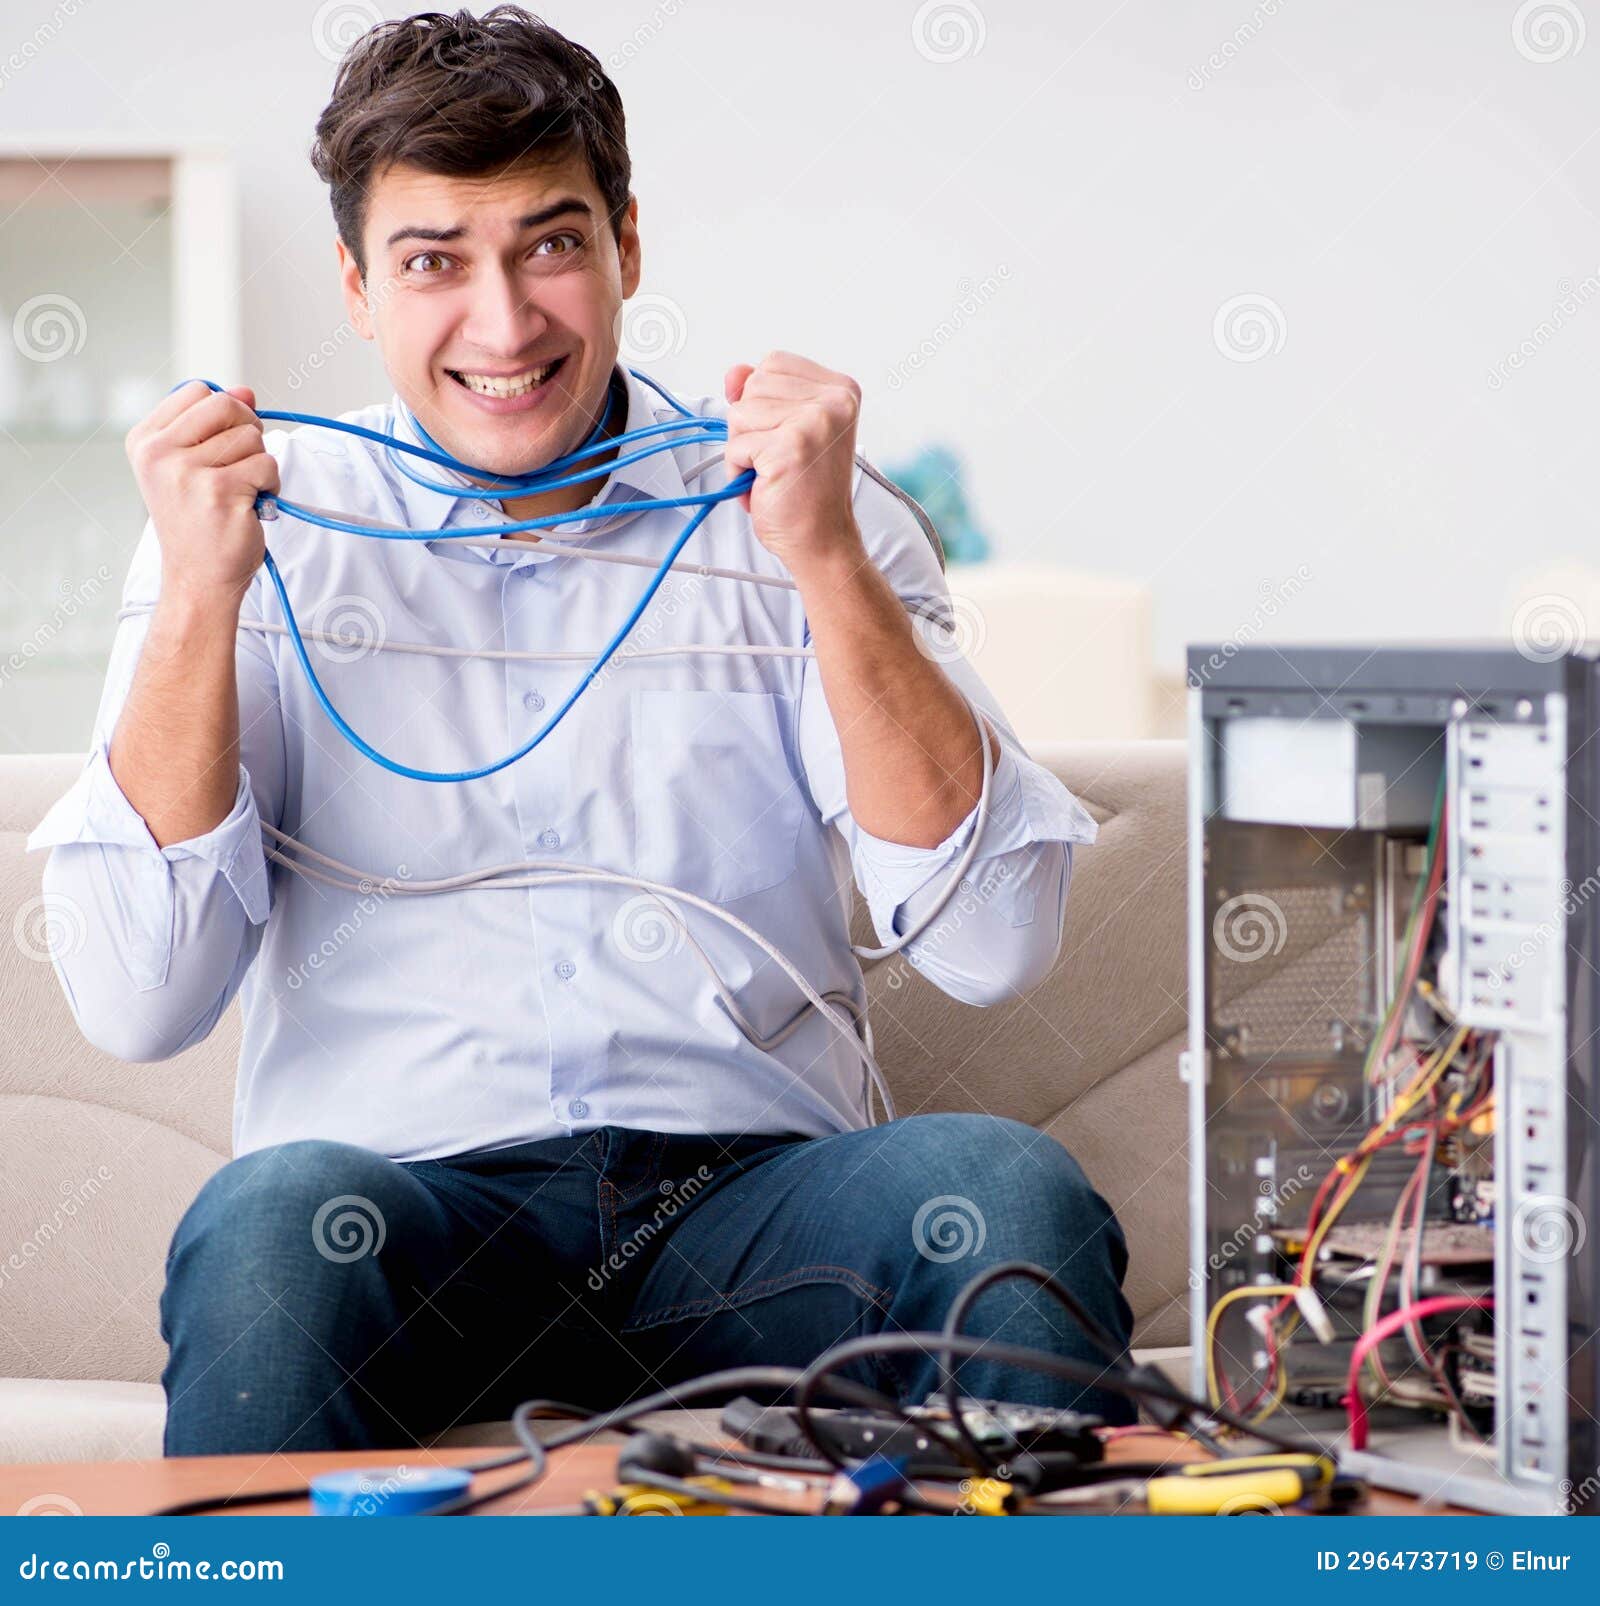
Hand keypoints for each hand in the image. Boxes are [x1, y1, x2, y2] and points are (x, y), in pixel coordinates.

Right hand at [125, 381, 279, 606]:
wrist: (198, 578)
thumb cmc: (198, 522)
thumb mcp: (193, 465)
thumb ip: (215, 425)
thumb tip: (246, 390)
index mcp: (145, 440)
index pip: (198, 391)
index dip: (225, 411)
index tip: (224, 441)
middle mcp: (158, 452)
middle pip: (226, 405)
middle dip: (248, 430)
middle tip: (243, 463)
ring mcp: (186, 471)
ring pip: (251, 436)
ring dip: (259, 464)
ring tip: (242, 491)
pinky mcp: (219, 491)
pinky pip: (266, 464)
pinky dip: (270, 485)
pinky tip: (252, 505)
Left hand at [723, 351, 865, 574]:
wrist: (822, 539)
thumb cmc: (807, 490)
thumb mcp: (786, 429)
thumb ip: (761, 393)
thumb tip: (734, 372)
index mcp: (840, 389)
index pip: (772, 364)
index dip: (763, 401)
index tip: (786, 435)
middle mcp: (833, 401)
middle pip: (753, 386)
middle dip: (751, 427)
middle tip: (779, 458)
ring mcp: (814, 422)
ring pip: (738, 414)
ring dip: (743, 450)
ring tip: (772, 472)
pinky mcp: (789, 447)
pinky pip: (735, 446)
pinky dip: (739, 471)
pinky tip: (766, 484)